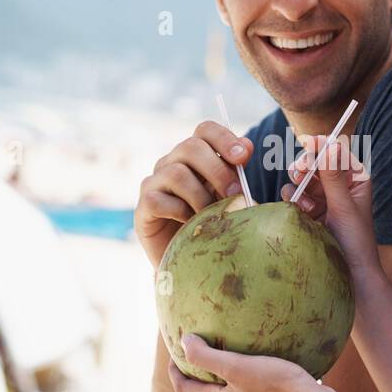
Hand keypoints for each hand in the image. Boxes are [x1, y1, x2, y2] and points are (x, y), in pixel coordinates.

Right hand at [135, 121, 251, 268]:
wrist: (190, 261)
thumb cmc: (213, 224)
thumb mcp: (230, 197)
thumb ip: (236, 172)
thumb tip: (247, 144)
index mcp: (195, 156)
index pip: (205, 130)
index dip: (224, 138)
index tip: (243, 157)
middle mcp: (171, 163)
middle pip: (191, 147)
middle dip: (217, 170)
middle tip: (234, 194)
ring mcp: (154, 183)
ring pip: (177, 173)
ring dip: (201, 196)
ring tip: (212, 216)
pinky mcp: (143, 207)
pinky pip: (160, 200)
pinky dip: (180, 212)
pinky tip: (190, 224)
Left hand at [168, 334, 322, 391]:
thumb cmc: (275, 385)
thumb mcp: (237, 366)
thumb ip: (207, 356)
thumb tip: (184, 342)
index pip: (186, 391)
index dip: (175, 374)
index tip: (173, 357)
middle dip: (197, 379)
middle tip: (197, 359)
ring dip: (223, 384)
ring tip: (229, 364)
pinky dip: (247, 388)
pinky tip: (261, 375)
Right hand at [282, 135, 378, 272]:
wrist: (350, 275)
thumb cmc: (355, 241)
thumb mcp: (344, 206)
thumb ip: (333, 176)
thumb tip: (331, 144)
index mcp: (355, 179)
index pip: (336, 152)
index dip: (322, 145)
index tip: (308, 142)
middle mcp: (338, 185)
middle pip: (315, 161)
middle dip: (306, 166)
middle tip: (301, 173)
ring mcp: (322, 197)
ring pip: (301, 178)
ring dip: (300, 186)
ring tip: (307, 204)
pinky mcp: (308, 210)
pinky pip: (293, 195)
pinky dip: (295, 201)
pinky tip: (305, 213)